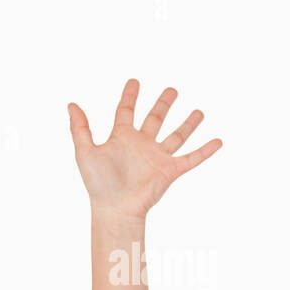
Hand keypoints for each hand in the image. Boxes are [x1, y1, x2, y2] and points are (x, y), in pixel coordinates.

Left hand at [67, 78, 221, 220]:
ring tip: (199, 111)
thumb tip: (71, 104)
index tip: (134, 82)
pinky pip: (192, 158)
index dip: (129, 96)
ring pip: (177, 136)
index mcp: (121, 138)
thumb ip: (79, 128)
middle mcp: (142, 145)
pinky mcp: (170, 170)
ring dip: (188, 124)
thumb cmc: (98, 184)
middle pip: (155, 119)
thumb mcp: (84, 151)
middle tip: (172, 90)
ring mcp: (157, 157)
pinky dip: (205, 150)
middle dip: (163, 104)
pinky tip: (218, 141)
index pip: (125, 111)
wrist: (116, 208)